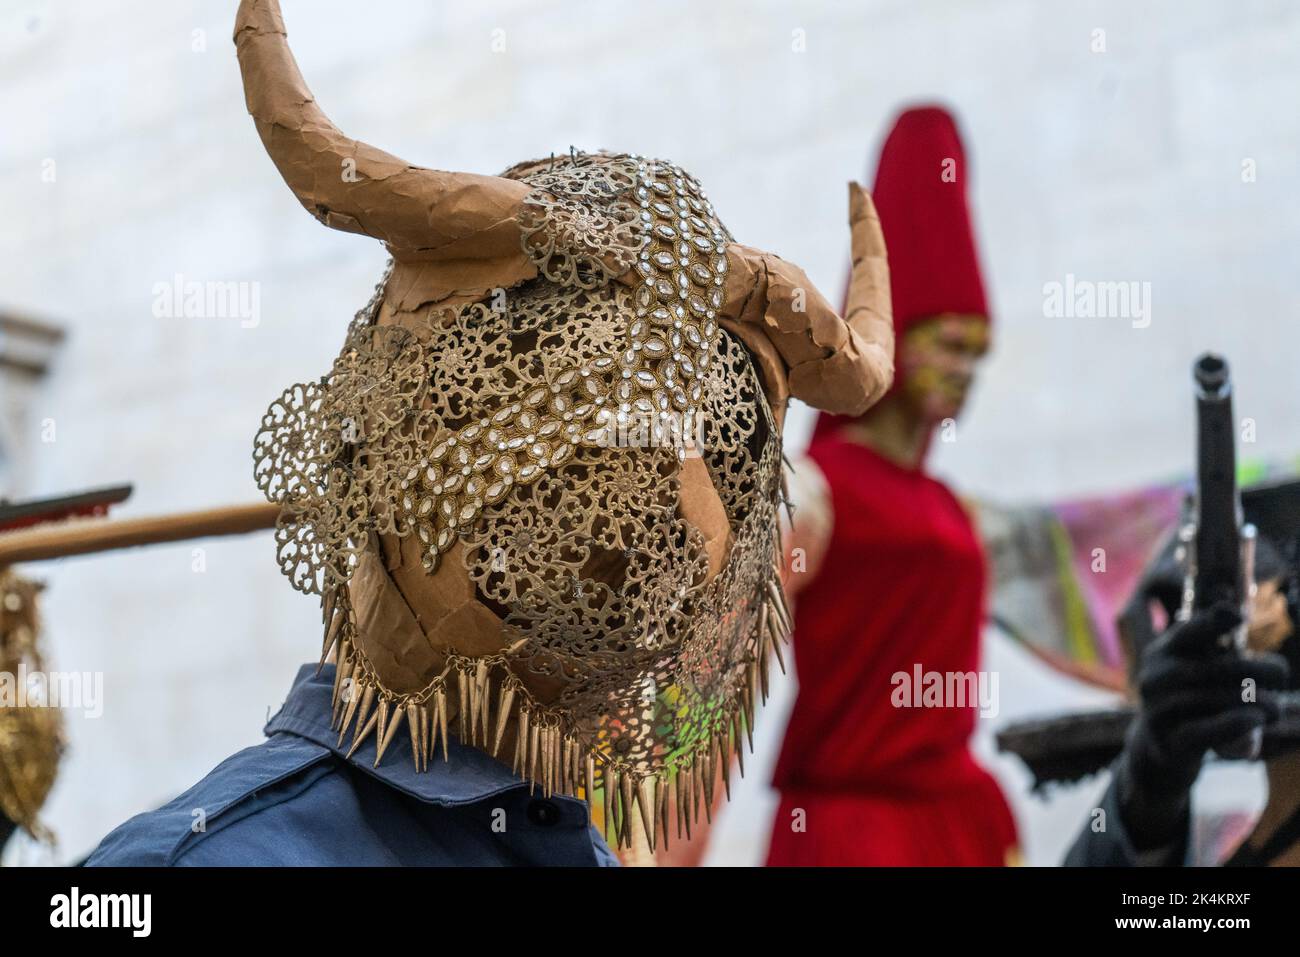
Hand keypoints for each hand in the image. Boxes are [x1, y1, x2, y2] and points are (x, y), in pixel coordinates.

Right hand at [1117, 602, 1288, 850]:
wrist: (1163, 744)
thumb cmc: (1194, 697)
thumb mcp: (1199, 665)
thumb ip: (1219, 643)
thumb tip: (1238, 607)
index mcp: (1164, 652)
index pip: (1187, 632)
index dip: (1212, 622)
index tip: (1240, 617)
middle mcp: (1154, 677)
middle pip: (1208, 669)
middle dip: (1252, 669)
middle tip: (1281, 672)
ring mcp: (1156, 709)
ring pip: (1207, 699)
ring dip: (1248, 700)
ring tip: (1276, 705)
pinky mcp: (1164, 741)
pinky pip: (1201, 731)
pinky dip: (1231, 723)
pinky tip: (1255, 719)